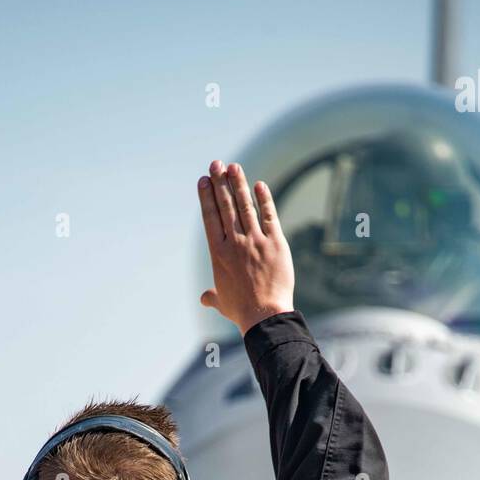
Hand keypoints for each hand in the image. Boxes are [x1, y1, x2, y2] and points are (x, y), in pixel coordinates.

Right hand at [197, 160, 294, 334]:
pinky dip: (264, 200)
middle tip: (216, 163)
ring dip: (239, 184)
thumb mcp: (222, 303)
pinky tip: (259, 185)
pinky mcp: (275, 243)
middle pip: (225, 206)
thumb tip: (204, 298)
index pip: (210, 218)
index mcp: (218, 253)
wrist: (264, 315)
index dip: (206, 197)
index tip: (203, 180)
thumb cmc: (241, 310)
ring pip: (245, 206)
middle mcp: (234, 243)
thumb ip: (212, 296)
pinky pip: (269, 216)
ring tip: (234, 167)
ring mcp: (255, 241)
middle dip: (220, 182)